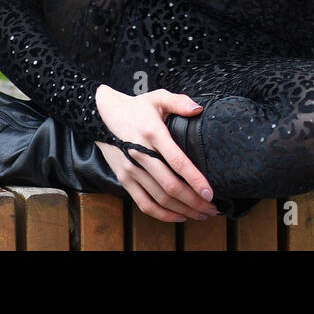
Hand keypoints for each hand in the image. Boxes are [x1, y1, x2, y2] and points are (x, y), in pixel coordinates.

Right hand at [94, 85, 218, 221]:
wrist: (101, 115)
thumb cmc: (135, 107)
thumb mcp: (158, 97)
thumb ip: (180, 102)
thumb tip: (199, 109)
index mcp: (153, 134)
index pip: (177, 162)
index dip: (195, 179)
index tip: (210, 192)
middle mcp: (141, 155)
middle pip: (170, 186)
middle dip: (194, 201)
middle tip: (212, 208)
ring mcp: (131, 170)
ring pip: (159, 198)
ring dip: (182, 210)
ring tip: (201, 214)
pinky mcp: (124, 179)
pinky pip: (143, 203)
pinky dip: (161, 214)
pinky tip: (179, 216)